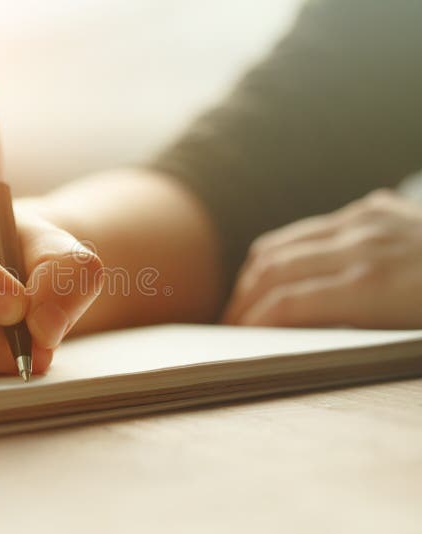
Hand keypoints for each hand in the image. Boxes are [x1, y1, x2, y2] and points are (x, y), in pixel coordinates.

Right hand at [223, 189, 421, 327]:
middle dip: (243, 301)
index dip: (253, 324)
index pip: (286, 304)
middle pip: (274, 269)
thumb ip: (347, 329)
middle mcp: (363, 245)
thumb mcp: (406, 336)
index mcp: (372, 286)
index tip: (237, 342)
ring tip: (245, 300)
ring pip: (283, 243)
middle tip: (228, 325)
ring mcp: (367, 220)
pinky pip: (311, 227)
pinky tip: (281, 273)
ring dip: (254, 274)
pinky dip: (285, 252)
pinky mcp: (375, 208)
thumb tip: (292, 334)